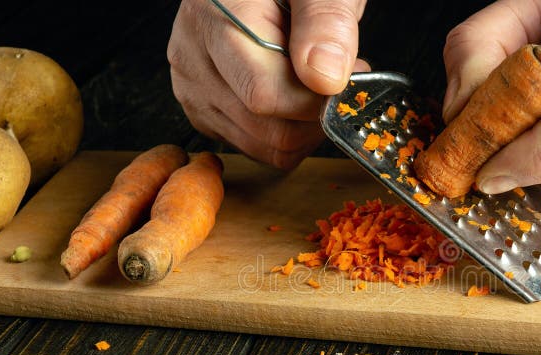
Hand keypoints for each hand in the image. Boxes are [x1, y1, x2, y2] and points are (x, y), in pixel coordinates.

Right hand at [168, 0, 367, 168]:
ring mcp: (193, 90)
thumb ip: (325, 22)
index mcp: (215, 19)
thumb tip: (325, 77)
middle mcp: (192, 59)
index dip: (318, 99)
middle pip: (268, 131)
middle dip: (316, 117)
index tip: (348, 76)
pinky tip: (293, 95)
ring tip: (314, 85)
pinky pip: (255, 148)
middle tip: (337, 81)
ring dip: (304, 128)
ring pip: (265, 148)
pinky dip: (285, 132)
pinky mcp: (203, 112)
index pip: (267, 95)